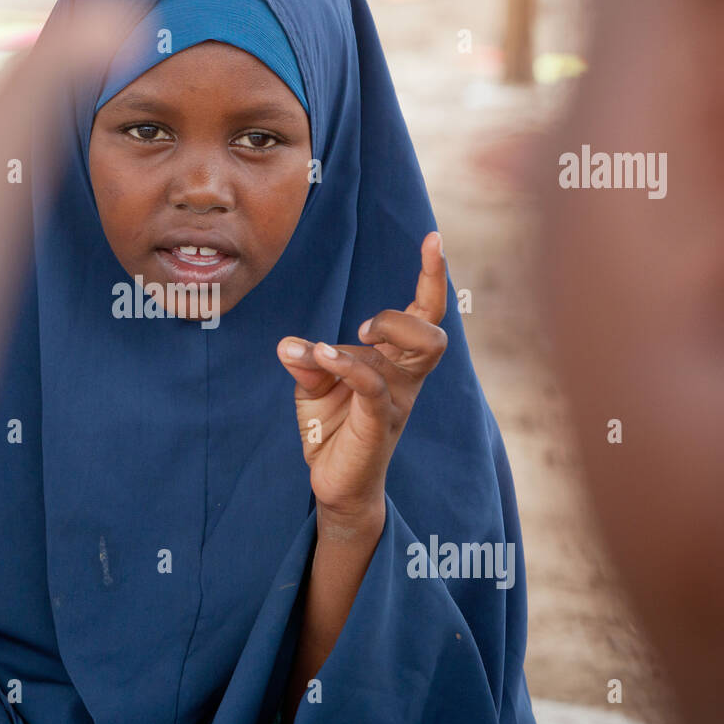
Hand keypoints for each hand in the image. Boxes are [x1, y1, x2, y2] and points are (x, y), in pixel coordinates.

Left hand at [277, 231, 447, 521]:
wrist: (334, 485)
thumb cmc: (331, 429)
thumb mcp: (312, 386)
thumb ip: (306, 361)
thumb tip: (289, 344)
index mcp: (396, 362)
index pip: (425, 312)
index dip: (433, 276)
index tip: (433, 238)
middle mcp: (405, 379)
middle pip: (435, 332)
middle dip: (406, 312)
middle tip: (364, 325)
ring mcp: (397, 401)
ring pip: (418, 352)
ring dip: (385, 330)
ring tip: (346, 338)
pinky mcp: (380, 424)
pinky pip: (374, 385)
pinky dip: (347, 364)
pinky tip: (320, 356)